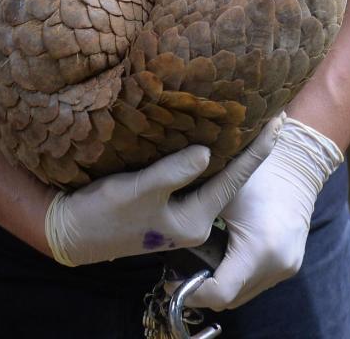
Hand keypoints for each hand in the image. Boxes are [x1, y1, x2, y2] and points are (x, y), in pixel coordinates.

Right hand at [45, 116, 282, 265]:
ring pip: (210, 178)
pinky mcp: (164, 206)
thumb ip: (175, 171)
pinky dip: (202, 159)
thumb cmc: (105, 214)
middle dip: (247, 150)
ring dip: (226, 153)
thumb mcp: (140, 190)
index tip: (277, 122)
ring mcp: (179, 214)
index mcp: (194, 220)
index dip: (256, 150)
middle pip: (228, 179)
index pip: (234, 179)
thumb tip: (208, 151)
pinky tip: (206, 140)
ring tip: (242, 123)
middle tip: (266, 116)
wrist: (72, 232)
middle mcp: (194, 219)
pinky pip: (192, 179)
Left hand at [182, 114, 343, 309]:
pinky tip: (220, 258)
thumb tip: (162, 240)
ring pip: (244, 294)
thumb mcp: (219, 198)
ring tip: (197, 266)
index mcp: (259, 249)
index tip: (171, 281)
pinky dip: (236, 277)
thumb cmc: (254, 177)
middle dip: (203, 291)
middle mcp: (277, 265)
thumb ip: (195, 224)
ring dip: (220, 286)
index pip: (220, 293)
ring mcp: (287, 268)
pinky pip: (256, 283)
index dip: (192, 292)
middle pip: (232, 299)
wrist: (296, 167)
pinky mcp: (290, 266)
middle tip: (179, 274)